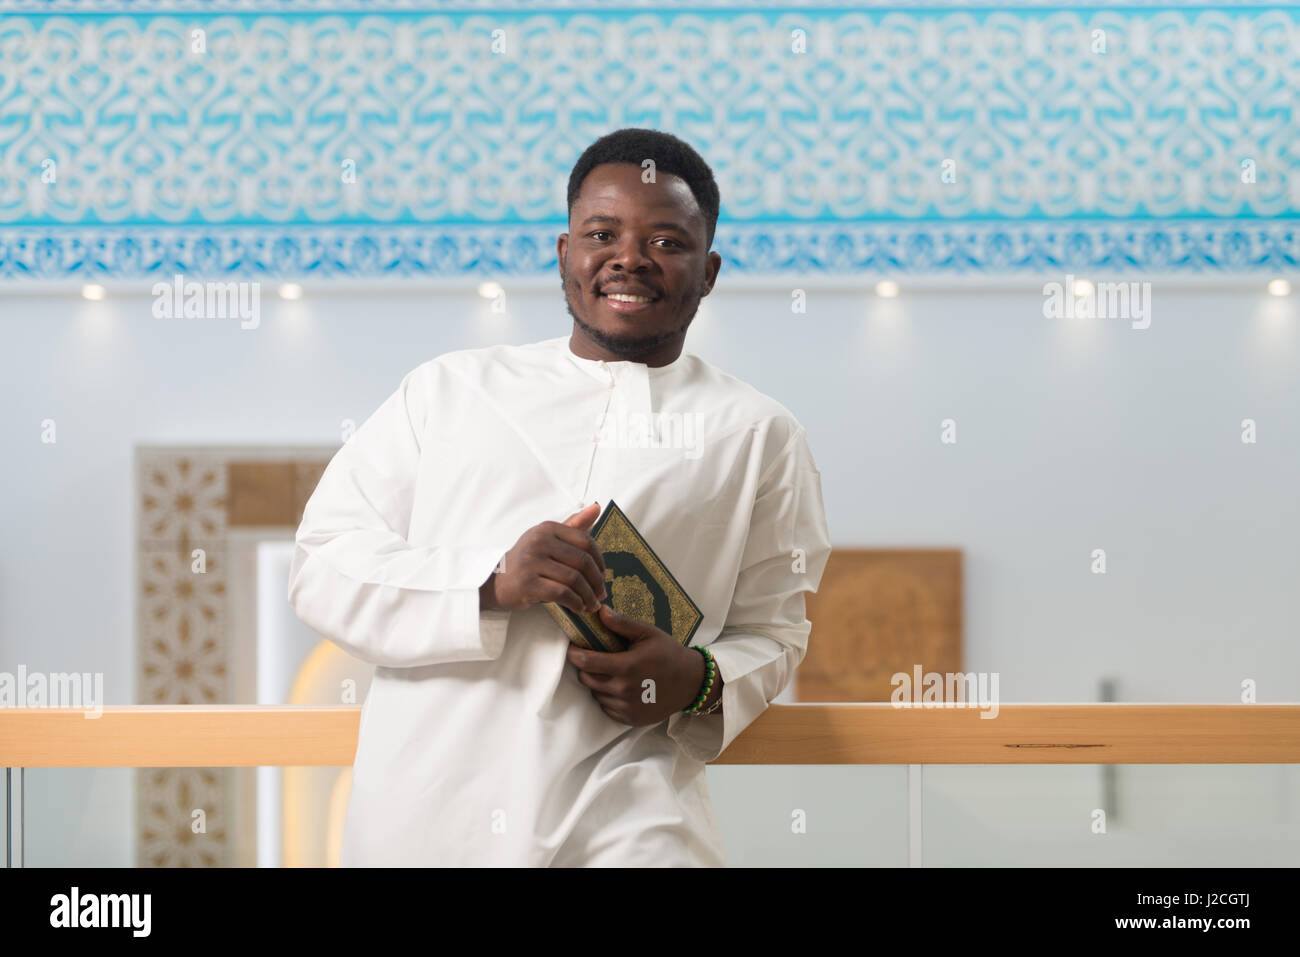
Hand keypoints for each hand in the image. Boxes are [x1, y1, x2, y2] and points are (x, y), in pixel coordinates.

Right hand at [479, 503, 606, 613]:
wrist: (496, 581)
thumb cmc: (527, 560)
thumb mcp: (548, 538)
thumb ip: (573, 525)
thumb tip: (596, 507)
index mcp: (547, 529)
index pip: (585, 540)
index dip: (599, 560)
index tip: (603, 574)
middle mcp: (539, 542)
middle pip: (582, 561)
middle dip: (596, 581)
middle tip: (601, 593)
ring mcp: (532, 562)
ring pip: (574, 579)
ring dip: (588, 595)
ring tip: (592, 604)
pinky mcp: (528, 584)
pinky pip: (562, 593)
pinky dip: (575, 602)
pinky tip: (578, 607)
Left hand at [566, 605, 721, 725]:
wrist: (691, 682)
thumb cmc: (669, 654)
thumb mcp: (648, 633)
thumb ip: (622, 623)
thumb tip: (600, 611)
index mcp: (626, 667)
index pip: (587, 662)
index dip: (575, 654)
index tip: (573, 648)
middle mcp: (624, 690)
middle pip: (587, 679)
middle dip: (585, 668)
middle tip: (593, 658)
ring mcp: (626, 707)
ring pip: (596, 694)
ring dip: (597, 683)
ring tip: (610, 672)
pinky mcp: (630, 719)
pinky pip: (607, 708)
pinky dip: (607, 698)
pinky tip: (619, 687)